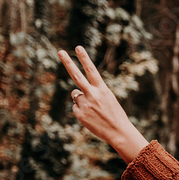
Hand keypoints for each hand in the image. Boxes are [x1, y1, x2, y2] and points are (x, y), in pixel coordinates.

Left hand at [58, 46, 147, 161]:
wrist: (118, 131)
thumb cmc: (114, 114)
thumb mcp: (107, 99)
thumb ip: (91, 92)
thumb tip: (74, 92)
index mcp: (102, 89)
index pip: (91, 70)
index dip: (84, 58)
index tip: (78, 47)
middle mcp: (92, 94)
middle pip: (76, 76)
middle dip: (68, 62)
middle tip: (60, 51)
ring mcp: (84, 104)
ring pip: (75, 95)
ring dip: (81, 99)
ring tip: (93, 109)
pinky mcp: (79, 114)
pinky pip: (76, 107)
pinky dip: (81, 110)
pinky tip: (91, 116)